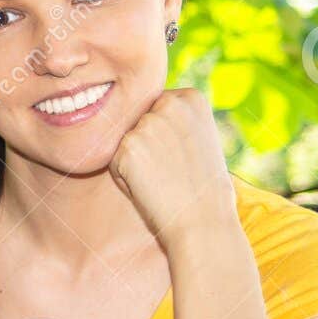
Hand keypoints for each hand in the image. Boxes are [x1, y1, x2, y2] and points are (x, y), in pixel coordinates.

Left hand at [109, 88, 234, 244]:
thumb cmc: (203, 187)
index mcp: (191, 97)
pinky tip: (150, 188)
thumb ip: (173, 119)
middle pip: (134, 123)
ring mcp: (147, 123)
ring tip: (163, 179)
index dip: (162, 139)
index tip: (182, 156)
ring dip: (134, 163)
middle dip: (145, 147)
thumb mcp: (198, 138)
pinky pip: (113, 163)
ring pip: (122, 142)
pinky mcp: (128, 146)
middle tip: (172, 170)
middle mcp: (168, 103)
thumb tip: (140, 113)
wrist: (204, 221)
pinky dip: (124, 179)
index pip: (153, 109)